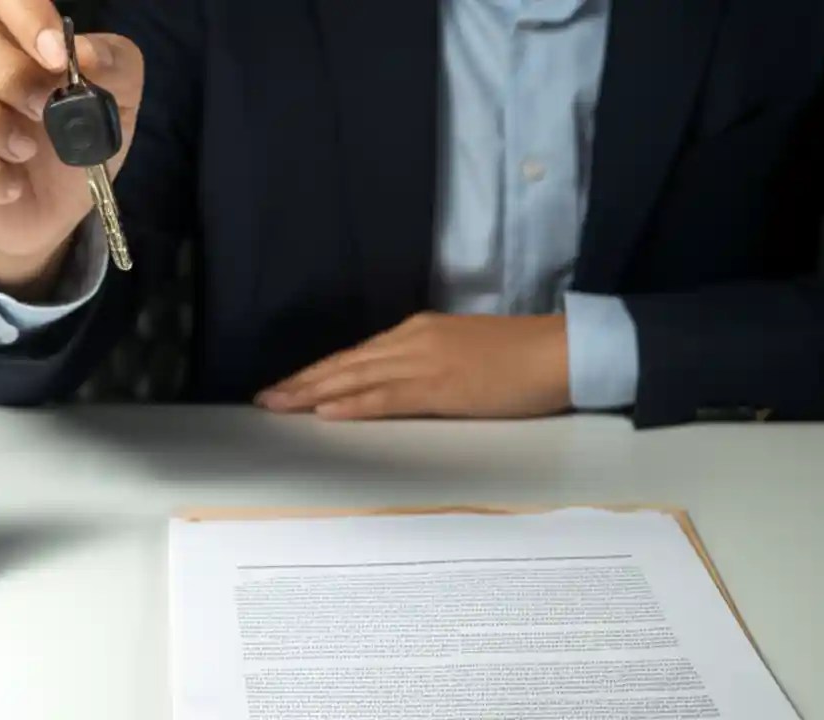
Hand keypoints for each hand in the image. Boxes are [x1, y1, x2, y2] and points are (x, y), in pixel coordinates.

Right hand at [0, 0, 143, 298]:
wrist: (59, 211)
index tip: (56, 57)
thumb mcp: (118, 102)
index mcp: (5, 27)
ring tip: (25, 152)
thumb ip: (116, 66)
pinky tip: (10, 184)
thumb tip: (85, 54)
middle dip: (1, 69)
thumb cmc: (78, 143)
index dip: (22, 13)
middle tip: (42, 109)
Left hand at [256, 313, 570, 419]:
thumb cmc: (520, 357)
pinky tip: (326, 413)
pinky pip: (387, 397)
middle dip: (302, 382)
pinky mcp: (440, 387)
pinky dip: (353, 404)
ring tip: (279, 406)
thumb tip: (400, 382)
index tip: (289, 384)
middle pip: (346, 364)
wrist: (559, 351)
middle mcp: (412, 341)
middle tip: (265, 398)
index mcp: (417, 332)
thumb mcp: (462, 352)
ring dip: (313, 394)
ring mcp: (424, 362)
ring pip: (356, 379)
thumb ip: (427, 362)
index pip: (357, 355)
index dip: (319, 371)